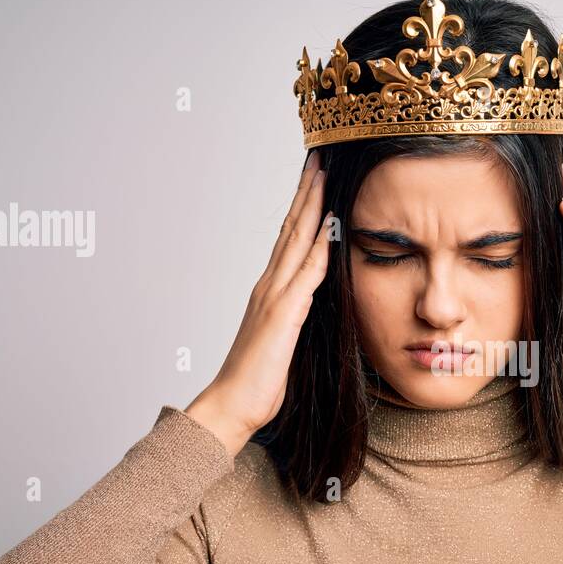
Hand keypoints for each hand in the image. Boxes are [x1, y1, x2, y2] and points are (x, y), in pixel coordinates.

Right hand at [186, 150, 332, 456]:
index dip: (304, 208)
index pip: (291, 240)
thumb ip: (299, 319)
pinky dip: (318, 247)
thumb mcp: (285, 342)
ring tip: (324, 174)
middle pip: (292, 227)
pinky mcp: (282, 315)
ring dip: (312, 206)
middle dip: (307, 191)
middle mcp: (269, 285)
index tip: (317, 179)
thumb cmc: (259, 382)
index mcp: (271, 291)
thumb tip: (317, 307)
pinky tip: (330, 227)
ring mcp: (274, 297)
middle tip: (319, 158)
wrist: (232, 405)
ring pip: (296, 240)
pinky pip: (305, 274)